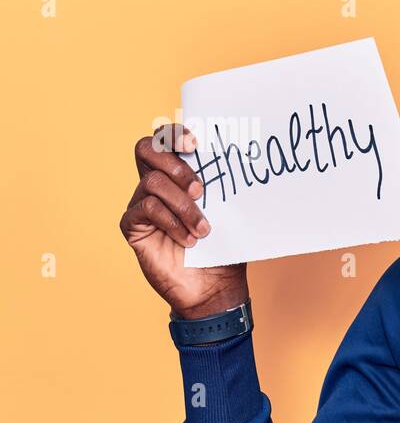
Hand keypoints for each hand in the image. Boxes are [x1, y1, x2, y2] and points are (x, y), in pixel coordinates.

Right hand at [120, 123, 248, 318]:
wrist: (214, 287)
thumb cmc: (224, 247)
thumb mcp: (230, 213)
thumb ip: (224, 186)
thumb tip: (243, 157)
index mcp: (177, 175)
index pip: (165, 139)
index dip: (174, 134)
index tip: (196, 145)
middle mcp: (155, 184)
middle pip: (145, 148)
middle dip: (174, 163)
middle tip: (200, 189)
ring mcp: (141, 204)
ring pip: (153, 182)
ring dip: (184, 206)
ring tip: (203, 230)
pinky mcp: (133, 226)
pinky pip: (147, 209)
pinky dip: (172, 223)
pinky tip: (189, 240)